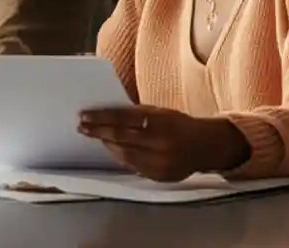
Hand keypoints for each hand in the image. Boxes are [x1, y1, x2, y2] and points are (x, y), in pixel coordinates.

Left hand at [78, 105, 248, 181]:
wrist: (205, 146)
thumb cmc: (178, 124)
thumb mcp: (161, 112)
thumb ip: (137, 115)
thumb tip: (106, 115)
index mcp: (161, 121)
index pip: (123, 118)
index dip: (101, 118)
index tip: (84, 116)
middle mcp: (161, 143)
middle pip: (121, 137)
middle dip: (98, 132)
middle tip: (82, 127)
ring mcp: (160, 162)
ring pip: (124, 155)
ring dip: (107, 145)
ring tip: (96, 137)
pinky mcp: (159, 176)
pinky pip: (134, 167)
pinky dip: (121, 157)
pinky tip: (112, 150)